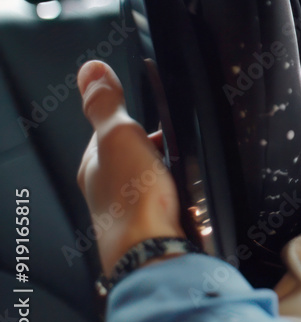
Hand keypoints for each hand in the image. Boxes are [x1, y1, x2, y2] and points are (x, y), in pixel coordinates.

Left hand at [76, 60, 184, 276]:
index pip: (112, 132)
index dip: (137, 122)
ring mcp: (131, 209)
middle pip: (136, 156)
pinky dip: (180, 195)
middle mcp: (107, 189)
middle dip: (158, 149)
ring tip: (184, 172)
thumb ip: (106, 104)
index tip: (157, 122)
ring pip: (153, 179)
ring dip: (170, 173)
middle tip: (175, 148)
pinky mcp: (155, 225)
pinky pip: (170, 201)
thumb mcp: (118, 136)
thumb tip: (91, 70)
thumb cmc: (132, 200)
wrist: (153, 251)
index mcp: (94, 165)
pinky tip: (188, 197)